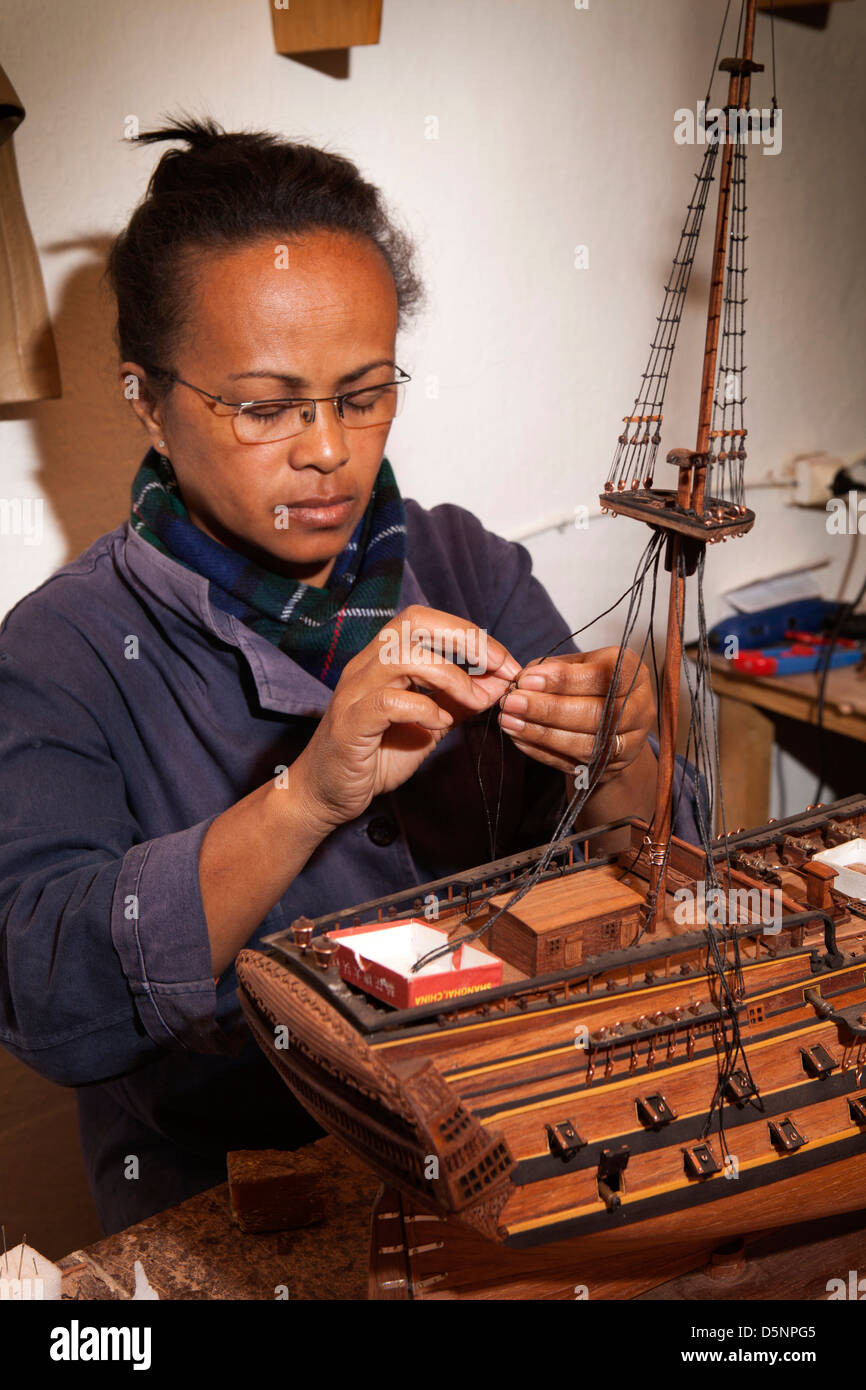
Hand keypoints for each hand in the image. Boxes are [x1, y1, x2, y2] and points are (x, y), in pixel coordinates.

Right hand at [293, 605, 520, 830]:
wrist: (327, 794)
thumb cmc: (377, 755)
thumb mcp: (431, 723)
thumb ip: (461, 700)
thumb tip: (501, 681)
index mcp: (383, 658)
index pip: (427, 621)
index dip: (470, 634)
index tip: (506, 661)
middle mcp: (365, 665)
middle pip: (413, 622)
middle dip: (465, 638)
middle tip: (500, 666)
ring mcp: (354, 692)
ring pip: (401, 656)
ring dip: (451, 675)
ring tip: (474, 701)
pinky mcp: (350, 724)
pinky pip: (388, 701)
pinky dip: (422, 708)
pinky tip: (438, 724)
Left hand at [497, 646, 654, 781]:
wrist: (614, 722)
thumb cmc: (592, 684)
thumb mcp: (579, 664)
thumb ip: (554, 668)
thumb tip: (523, 680)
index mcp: (633, 672)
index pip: (604, 676)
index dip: (564, 680)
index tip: (527, 679)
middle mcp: (640, 708)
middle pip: (597, 714)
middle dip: (548, 709)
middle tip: (511, 702)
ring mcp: (631, 742)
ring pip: (586, 744)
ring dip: (541, 734)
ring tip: (509, 721)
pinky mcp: (613, 767)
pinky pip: (575, 764)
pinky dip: (543, 752)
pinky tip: (519, 739)